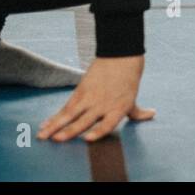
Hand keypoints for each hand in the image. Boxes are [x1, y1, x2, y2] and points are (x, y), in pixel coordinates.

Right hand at [38, 56, 154, 142]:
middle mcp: (103, 105)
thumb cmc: (128, 79)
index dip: (97, 131)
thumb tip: (151, 114)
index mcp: (118, 109)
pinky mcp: (80, 90)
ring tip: (43, 135)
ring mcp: (90, 98)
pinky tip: (45, 125)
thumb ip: (137, 112)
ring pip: (70, 114)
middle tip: (57, 138)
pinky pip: (66, 107)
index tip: (87, 139)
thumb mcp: (133, 97)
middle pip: (84, 120)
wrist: (120, 55)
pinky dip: (55, 116)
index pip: (107, 124)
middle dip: (70, 130)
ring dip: (55, 125)